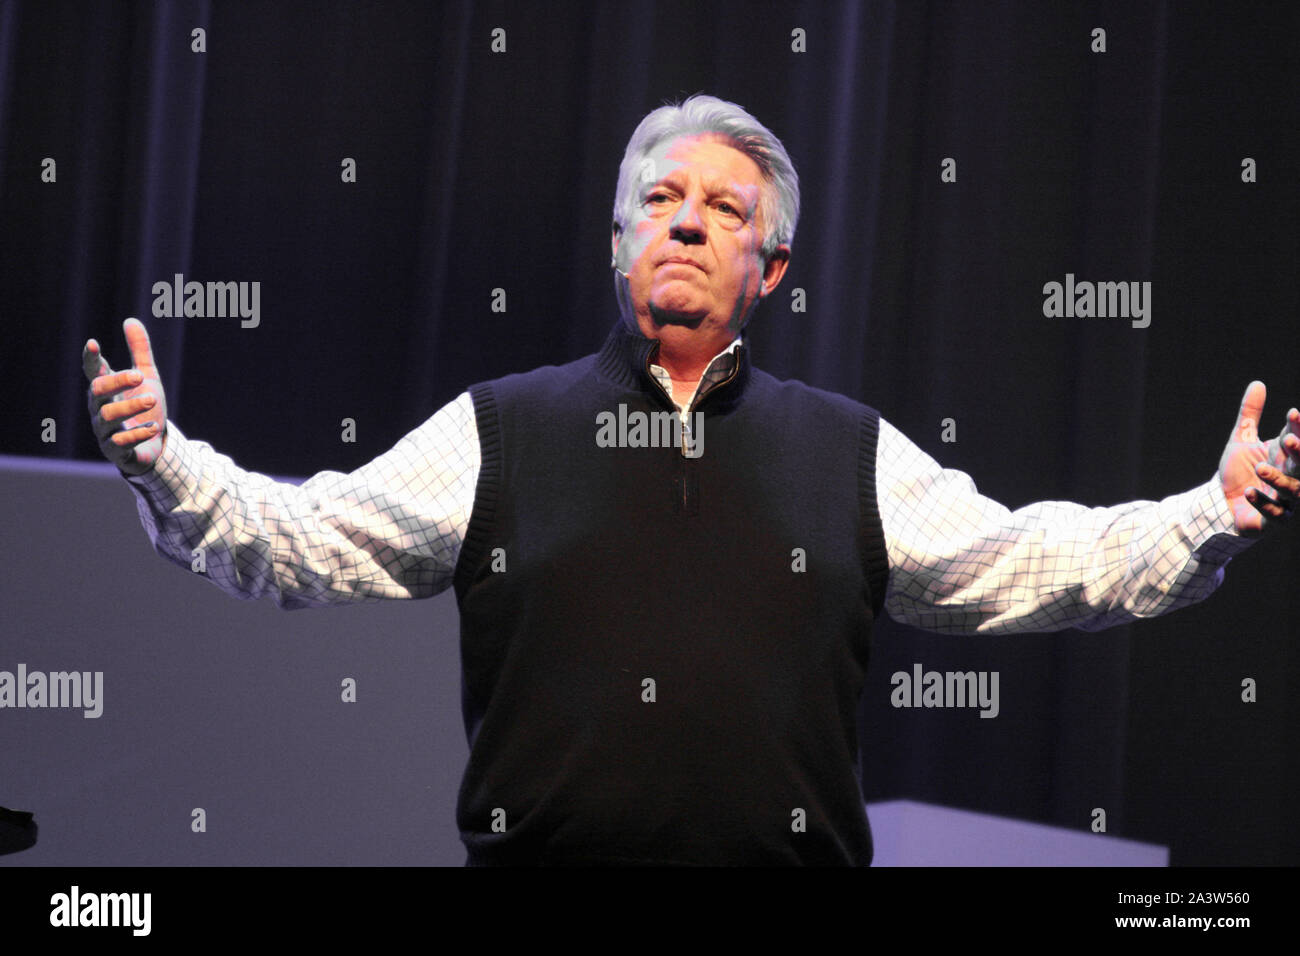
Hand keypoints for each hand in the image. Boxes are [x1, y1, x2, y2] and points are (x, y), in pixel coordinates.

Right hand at [83, 318, 167, 475]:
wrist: (153, 446)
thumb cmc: (144, 408)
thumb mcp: (147, 377)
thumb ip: (139, 351)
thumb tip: (130, 320)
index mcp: (106, 389)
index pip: (93, 371)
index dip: (91, 358)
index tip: (92, 343)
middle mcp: (100, 408)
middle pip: (98, 391)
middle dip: (117, 382)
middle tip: (140, 376)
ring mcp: (105, 431)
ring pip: (107, 417)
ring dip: (130, 407)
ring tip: (153, 400)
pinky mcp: (116, 451)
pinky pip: (120, 443)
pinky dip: (136, 434)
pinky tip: (153, 427)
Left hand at [1217, 381, 1299, 534]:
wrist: (1223, 506)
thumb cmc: (1239, 473)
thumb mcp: (1242, 440)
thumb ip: (1250, 414)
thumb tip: (1257, 382)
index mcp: (1286, 457)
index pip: (1297, 439)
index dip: (1298, 428)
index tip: (1292, 413)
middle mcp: (1291, 477)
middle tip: (1288, 440)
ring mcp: (1285, 500)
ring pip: (1293, 491)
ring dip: (1279, 479)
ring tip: (1259, 467)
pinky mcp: (1273, 520)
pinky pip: (1274, 515)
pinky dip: (1263, 503)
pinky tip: (1249, 492)